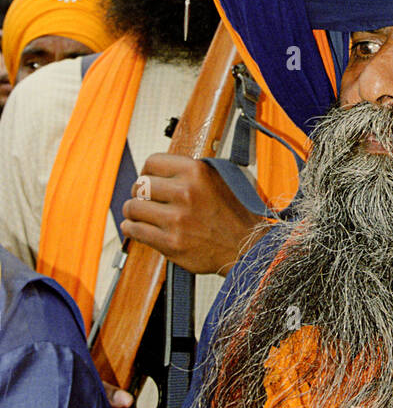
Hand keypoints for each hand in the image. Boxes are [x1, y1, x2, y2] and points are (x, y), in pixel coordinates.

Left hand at [120, 153, 270, 275]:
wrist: (245, 245)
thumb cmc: (233, 213)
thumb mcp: (219, 177)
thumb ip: (192, 170)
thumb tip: (163, 168)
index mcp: (197, 172)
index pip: (153, 162)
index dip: (146, 171)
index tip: (147, 178)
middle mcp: (186, 192)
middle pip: (140, 185)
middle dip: (138, 192)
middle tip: (142, 198)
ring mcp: (177, 219)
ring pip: (133, 208)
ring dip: (132, 210)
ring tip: (137, 213)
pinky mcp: (171, 242)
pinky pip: (136, 230)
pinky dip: (131, 228)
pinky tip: (136, 227)